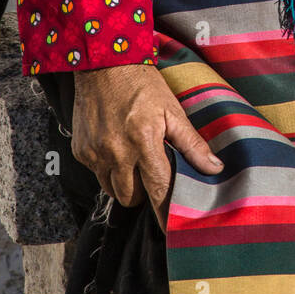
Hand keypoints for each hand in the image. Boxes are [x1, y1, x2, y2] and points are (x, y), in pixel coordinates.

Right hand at [71, 64, 222, 230]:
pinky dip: (109, 169)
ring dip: (127, 183)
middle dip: (145, 193)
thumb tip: (213, 168)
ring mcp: (95, 153)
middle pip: (133, 197)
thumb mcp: (172, 109)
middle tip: (153, 172)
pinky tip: (117, 147)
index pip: (158, 190)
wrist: (102, 63)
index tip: (173, 230)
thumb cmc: (142, 83)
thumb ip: (191, 142)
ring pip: (113, 190)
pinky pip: (97, 175)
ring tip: (136, 159)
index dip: (166, 213)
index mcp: (143, 140)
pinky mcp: (80, 151)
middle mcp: (116, 152)